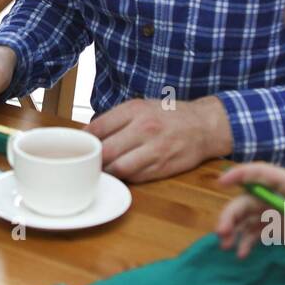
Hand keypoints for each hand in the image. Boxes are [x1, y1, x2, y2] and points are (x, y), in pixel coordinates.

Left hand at [87, 96, 233, 182]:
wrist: (204, 126)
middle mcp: (145, 128)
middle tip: (87, 163)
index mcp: (135, 110)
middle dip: (93, 160)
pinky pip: (135, 178)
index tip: (80, 146)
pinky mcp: (163, 167)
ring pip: (119, 168)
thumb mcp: (142, 106)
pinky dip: (124, 178)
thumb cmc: (169, 115)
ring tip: (103, 171)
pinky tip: (121, 175)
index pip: (98, 127)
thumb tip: (87, 134)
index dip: (84, 140)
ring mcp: (155, 149)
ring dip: (108, 172)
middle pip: (107, 150)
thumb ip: (116, 119)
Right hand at [216, 161, 284, 270]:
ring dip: (233, 228)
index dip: (240, 174)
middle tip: (221, 233)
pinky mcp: (277, 228)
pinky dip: (245, 240)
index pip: (262, 174)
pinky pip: (254, 230)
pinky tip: (241, 254)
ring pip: (247, 215)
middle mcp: (281, 197)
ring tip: (225, 248)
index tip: (220, 183)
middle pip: (247, 199)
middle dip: (231, 214)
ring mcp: (277, 213)